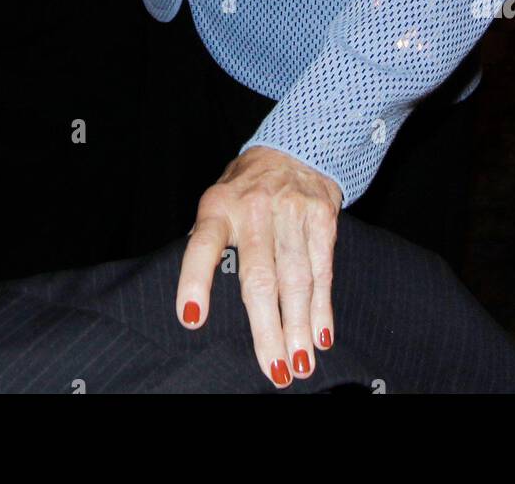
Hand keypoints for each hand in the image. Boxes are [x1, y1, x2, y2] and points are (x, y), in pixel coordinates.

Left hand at [176, 146, 341, 387]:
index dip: (195, 282)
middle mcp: (254, 209)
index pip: (202, 245)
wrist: (296, 145)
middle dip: (268, 328)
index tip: (191, 319)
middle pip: (260, 277)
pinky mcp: (321, 216)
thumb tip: (195, 296)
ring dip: (299, 327)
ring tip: (299, 364)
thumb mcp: (219, 199)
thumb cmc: (248, 186)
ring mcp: (291, 211)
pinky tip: (322, 336)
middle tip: (274, 369)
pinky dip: (323, 307)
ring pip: (296, 279)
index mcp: (219, 207)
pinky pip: (323, 269)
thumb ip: (210, 240)